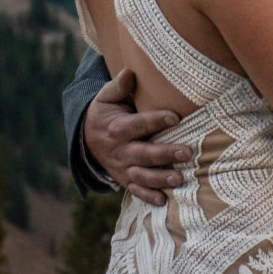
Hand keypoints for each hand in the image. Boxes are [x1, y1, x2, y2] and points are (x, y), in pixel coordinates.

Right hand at [83, 68, 192, 204]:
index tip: (176, 117)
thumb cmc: (104, 114)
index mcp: (118, 127)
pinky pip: (136, 191)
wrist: (85, 141)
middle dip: (165, 154)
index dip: (157, 120)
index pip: (139, 124)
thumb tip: (130, 72)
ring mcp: (123, 168)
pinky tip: (163, 201)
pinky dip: (148, 197)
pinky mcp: (125, 180)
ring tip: (179, 178)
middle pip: (144, 154)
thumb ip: (118, 86)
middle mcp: (120, 150)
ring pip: (142, 176)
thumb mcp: (106, 98)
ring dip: (161, 179)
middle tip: (187, 152)